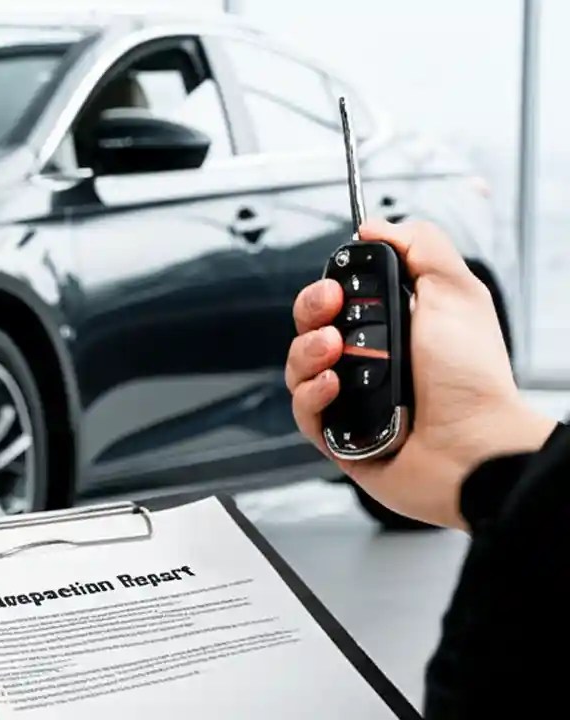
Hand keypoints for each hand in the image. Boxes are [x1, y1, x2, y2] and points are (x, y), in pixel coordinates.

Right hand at [287, 219, 556, 529]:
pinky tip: (334, 388)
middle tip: (331, 314)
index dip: (325, 289)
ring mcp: (351, 400)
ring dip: (307, 353)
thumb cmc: (470, 378)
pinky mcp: (338, 438)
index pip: (336, 300)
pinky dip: (311, 395)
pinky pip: (302, 411)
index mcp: (393, 328)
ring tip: (335, 354)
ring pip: (298, 368)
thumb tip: (374, 228)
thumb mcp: (455, 291)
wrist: (472, 446)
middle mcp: (369, 363)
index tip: (336, 286)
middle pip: (309, 328)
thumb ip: (420, 246)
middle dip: (310, 313)